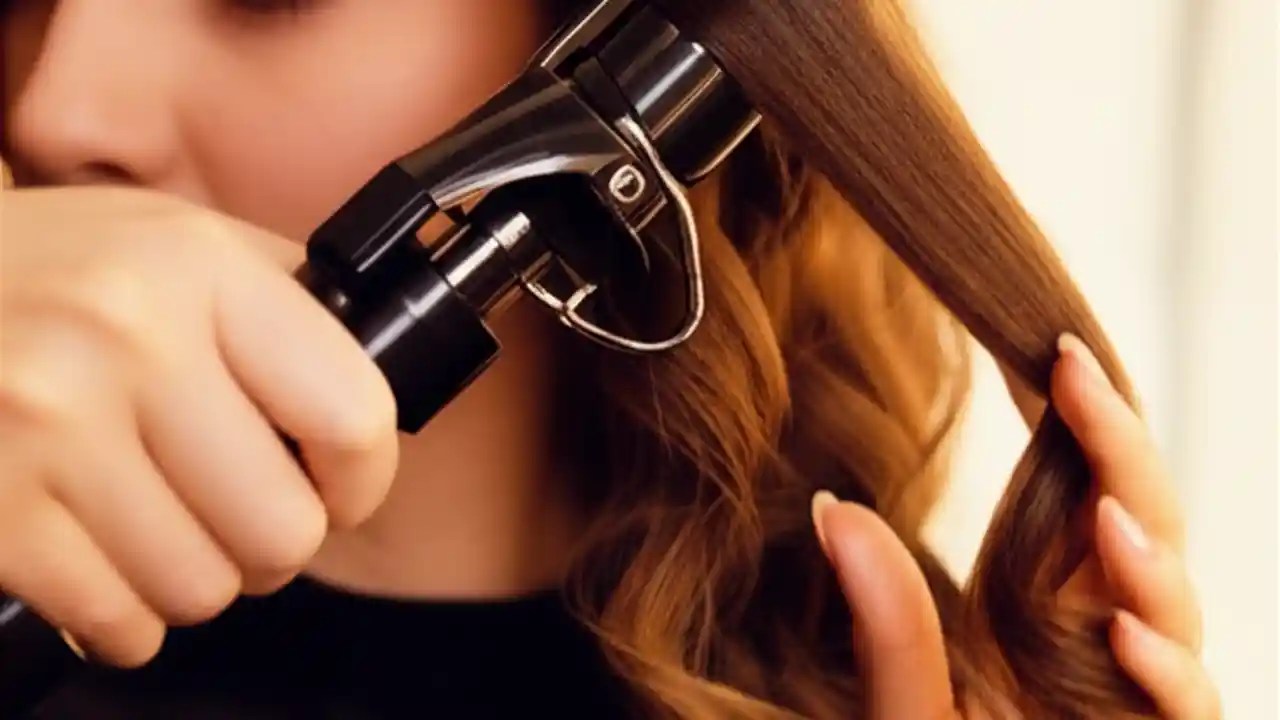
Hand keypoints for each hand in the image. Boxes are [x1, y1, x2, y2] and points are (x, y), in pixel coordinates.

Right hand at [0, 186, 398, 666]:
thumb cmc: (43, 272)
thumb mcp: (168, 240)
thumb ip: (275, 301)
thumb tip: (372, 379)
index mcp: (198, 266)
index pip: (353, 415)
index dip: (363, 478)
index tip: (342, 490)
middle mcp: (128, 338)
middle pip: (284, 528)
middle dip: (275, 544)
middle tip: (243, 520)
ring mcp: (49, 424)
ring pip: (203, 587)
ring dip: (196, 578)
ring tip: (166, 531)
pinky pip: (114, 617)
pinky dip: (125, 615)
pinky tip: (109, 566)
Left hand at [810, 334, 1219, 718]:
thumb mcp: (907, 709)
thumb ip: (887, 623)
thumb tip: (829, 508)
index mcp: (1056, 610)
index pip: (1085, 495)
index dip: (1082, 423)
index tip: (1047, 349)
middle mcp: (1108, 643)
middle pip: (1140, 528)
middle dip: (1117, 450)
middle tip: (1072, 369)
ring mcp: (1139, 696)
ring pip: (1178, 610)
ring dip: (1150, 558)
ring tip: (1107, 513)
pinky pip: (1187, 711)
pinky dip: (1169, 672)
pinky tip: (1124, 637)